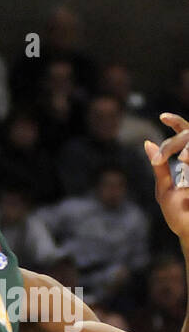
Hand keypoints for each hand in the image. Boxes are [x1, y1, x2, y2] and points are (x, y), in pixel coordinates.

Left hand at [144, 114, 188, 244]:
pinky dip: (188, 166)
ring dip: (188, 151)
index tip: (163, 117)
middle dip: (178, 143)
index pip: (186, 135)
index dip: (176, 122)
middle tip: (175, 153)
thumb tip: (148, 142)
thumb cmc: (177, 214)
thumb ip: (160, 166)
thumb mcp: (164, 188)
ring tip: (183, 158)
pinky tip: (185, 166)